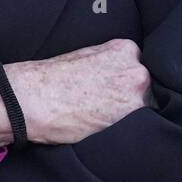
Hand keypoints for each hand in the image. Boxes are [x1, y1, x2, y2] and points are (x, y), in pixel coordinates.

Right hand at [4, 40, 152, 144]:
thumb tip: (121, 76)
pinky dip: (129, 132)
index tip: (114, 92)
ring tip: (105, 120)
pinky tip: (107, 130)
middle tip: (108, 108)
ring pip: (147, 110)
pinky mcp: (132, 120)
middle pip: (147, 89)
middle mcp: (137, 69)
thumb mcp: (85, 57)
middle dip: (132, 99)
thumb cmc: (51, 80)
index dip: (127, 84)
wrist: (34, 99)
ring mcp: (137, 95)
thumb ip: (110, 63)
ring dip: (133, 117)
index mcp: (125, 49)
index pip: (140, 69)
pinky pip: (141, 128)